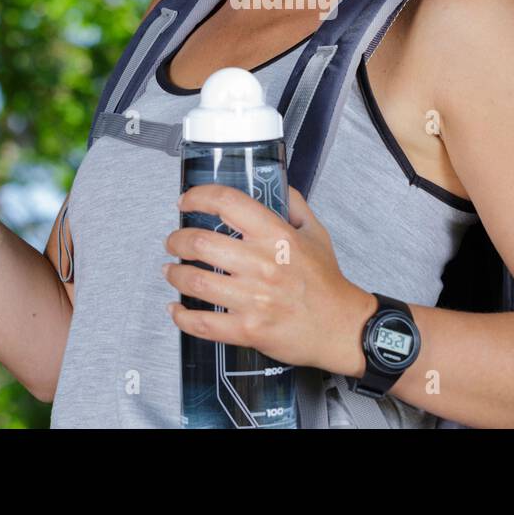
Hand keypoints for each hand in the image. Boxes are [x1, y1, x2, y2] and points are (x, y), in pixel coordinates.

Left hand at [163, 183, 375, 374]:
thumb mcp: (316, 234)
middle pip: (200, 242)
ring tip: (172, 271)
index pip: (227, 203)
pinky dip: (182, 316)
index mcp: (276, 236)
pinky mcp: (248, 329)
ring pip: (195, 282)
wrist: (341, 327)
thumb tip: (277, 185)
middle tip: (174, 241)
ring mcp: (253, 298)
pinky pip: (203, 323)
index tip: (187, 201)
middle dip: (177, 240)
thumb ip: (295, 204)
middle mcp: (262, 264)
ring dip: (175, 274)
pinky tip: (177, 309)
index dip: (198, 197)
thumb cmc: (327, 284)